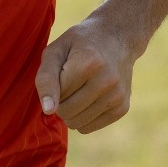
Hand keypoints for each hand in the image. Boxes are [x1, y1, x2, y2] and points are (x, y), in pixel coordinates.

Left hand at [35, 16, 140, 133]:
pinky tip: (88, 99)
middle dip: (60, 101)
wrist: (117, 38)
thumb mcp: (56, 50)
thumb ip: (46, 78)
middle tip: (68, 83)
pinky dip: (82, 117)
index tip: (62, 71)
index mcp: (88, 62)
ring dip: (70, 111)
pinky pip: (89, 128)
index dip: (53, 86)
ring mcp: (117, 95)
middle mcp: (106, 81)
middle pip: (66, 111)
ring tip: (77, 91)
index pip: (56, 94)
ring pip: (76, 123)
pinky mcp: (122, 108)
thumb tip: (48, 110)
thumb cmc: (79, 45)